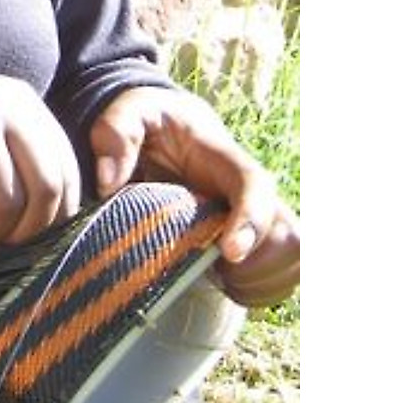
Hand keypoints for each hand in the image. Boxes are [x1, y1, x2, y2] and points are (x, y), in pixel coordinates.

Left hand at [88, 86, 298, 307]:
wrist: (169, 124)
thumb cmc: (148, 119)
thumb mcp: (125, 113)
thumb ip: (115, 136)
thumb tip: (108, 183)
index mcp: (222, 156)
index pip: (254, 186)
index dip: (251, 221)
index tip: (229, 253)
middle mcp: (250, 188)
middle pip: (286, 232)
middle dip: (258, 263)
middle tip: (216, 270)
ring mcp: (259, 213)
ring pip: (293, 256)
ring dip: (262, 280)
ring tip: (220, 277)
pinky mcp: (257, 235)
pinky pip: (284, 273)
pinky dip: (261, 290)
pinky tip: (226, 283)